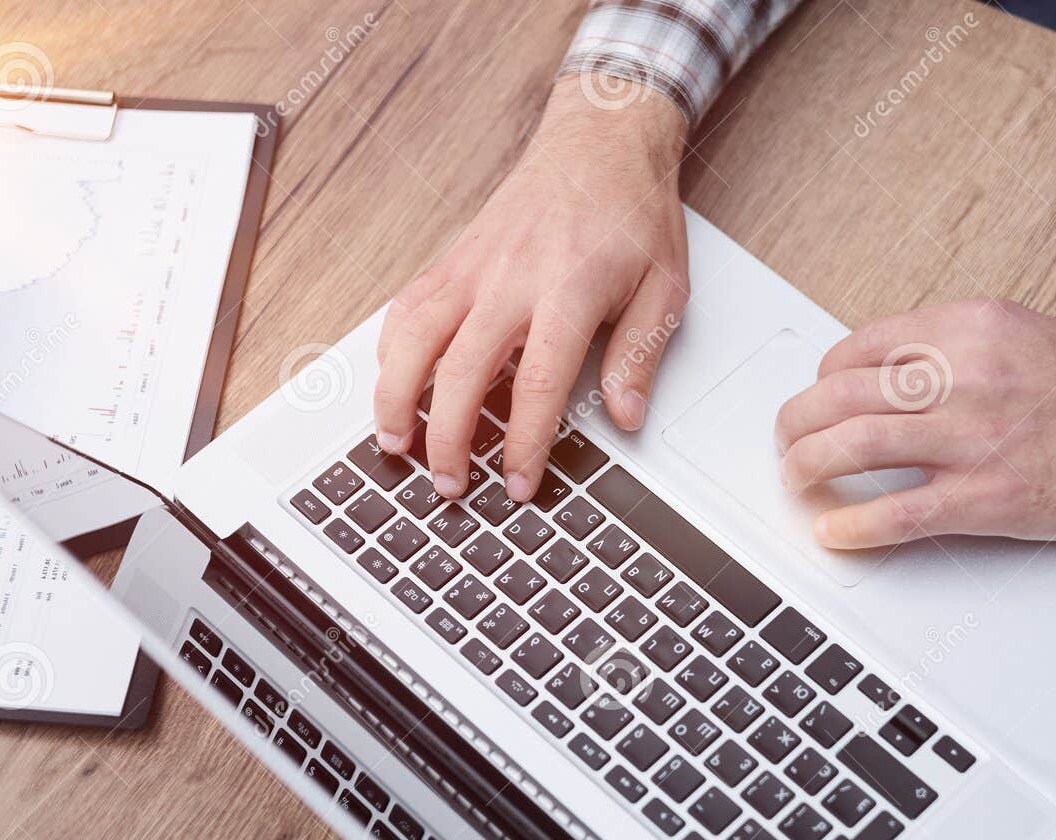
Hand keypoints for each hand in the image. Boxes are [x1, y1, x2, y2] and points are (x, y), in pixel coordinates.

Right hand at [374, 75, 689, 500]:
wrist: (600, 140)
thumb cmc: (632, 211)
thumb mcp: (665, 287)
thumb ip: (640, 354)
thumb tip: (625, 416)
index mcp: (567, 291)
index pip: (538, 384)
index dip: (525, 443)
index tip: (519, 483)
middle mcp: (509, 279)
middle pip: (460, 371)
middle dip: (448, 437)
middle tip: (450, 483)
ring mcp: (472, 266)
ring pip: (413, 338)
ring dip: (397, 397)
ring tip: (397, 444)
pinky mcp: (453, 257)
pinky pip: (407, 308)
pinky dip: (391, 351)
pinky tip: (393, 385)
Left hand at [774, 299, 1055, 546]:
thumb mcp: (1020, 334)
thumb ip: (953, 346)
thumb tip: (884, 371)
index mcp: (970, 327)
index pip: (860, 346)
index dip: (823, 378)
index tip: (817, 399)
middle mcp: (967, 374)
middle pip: (841, 394)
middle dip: (797, 422)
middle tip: (787, 442)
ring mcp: (976, 437)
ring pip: (854, 446)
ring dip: (808, 467)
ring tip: (797, 481)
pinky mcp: (990, 496)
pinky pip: (898, 512)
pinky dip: (852, 524)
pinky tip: (833, 531)